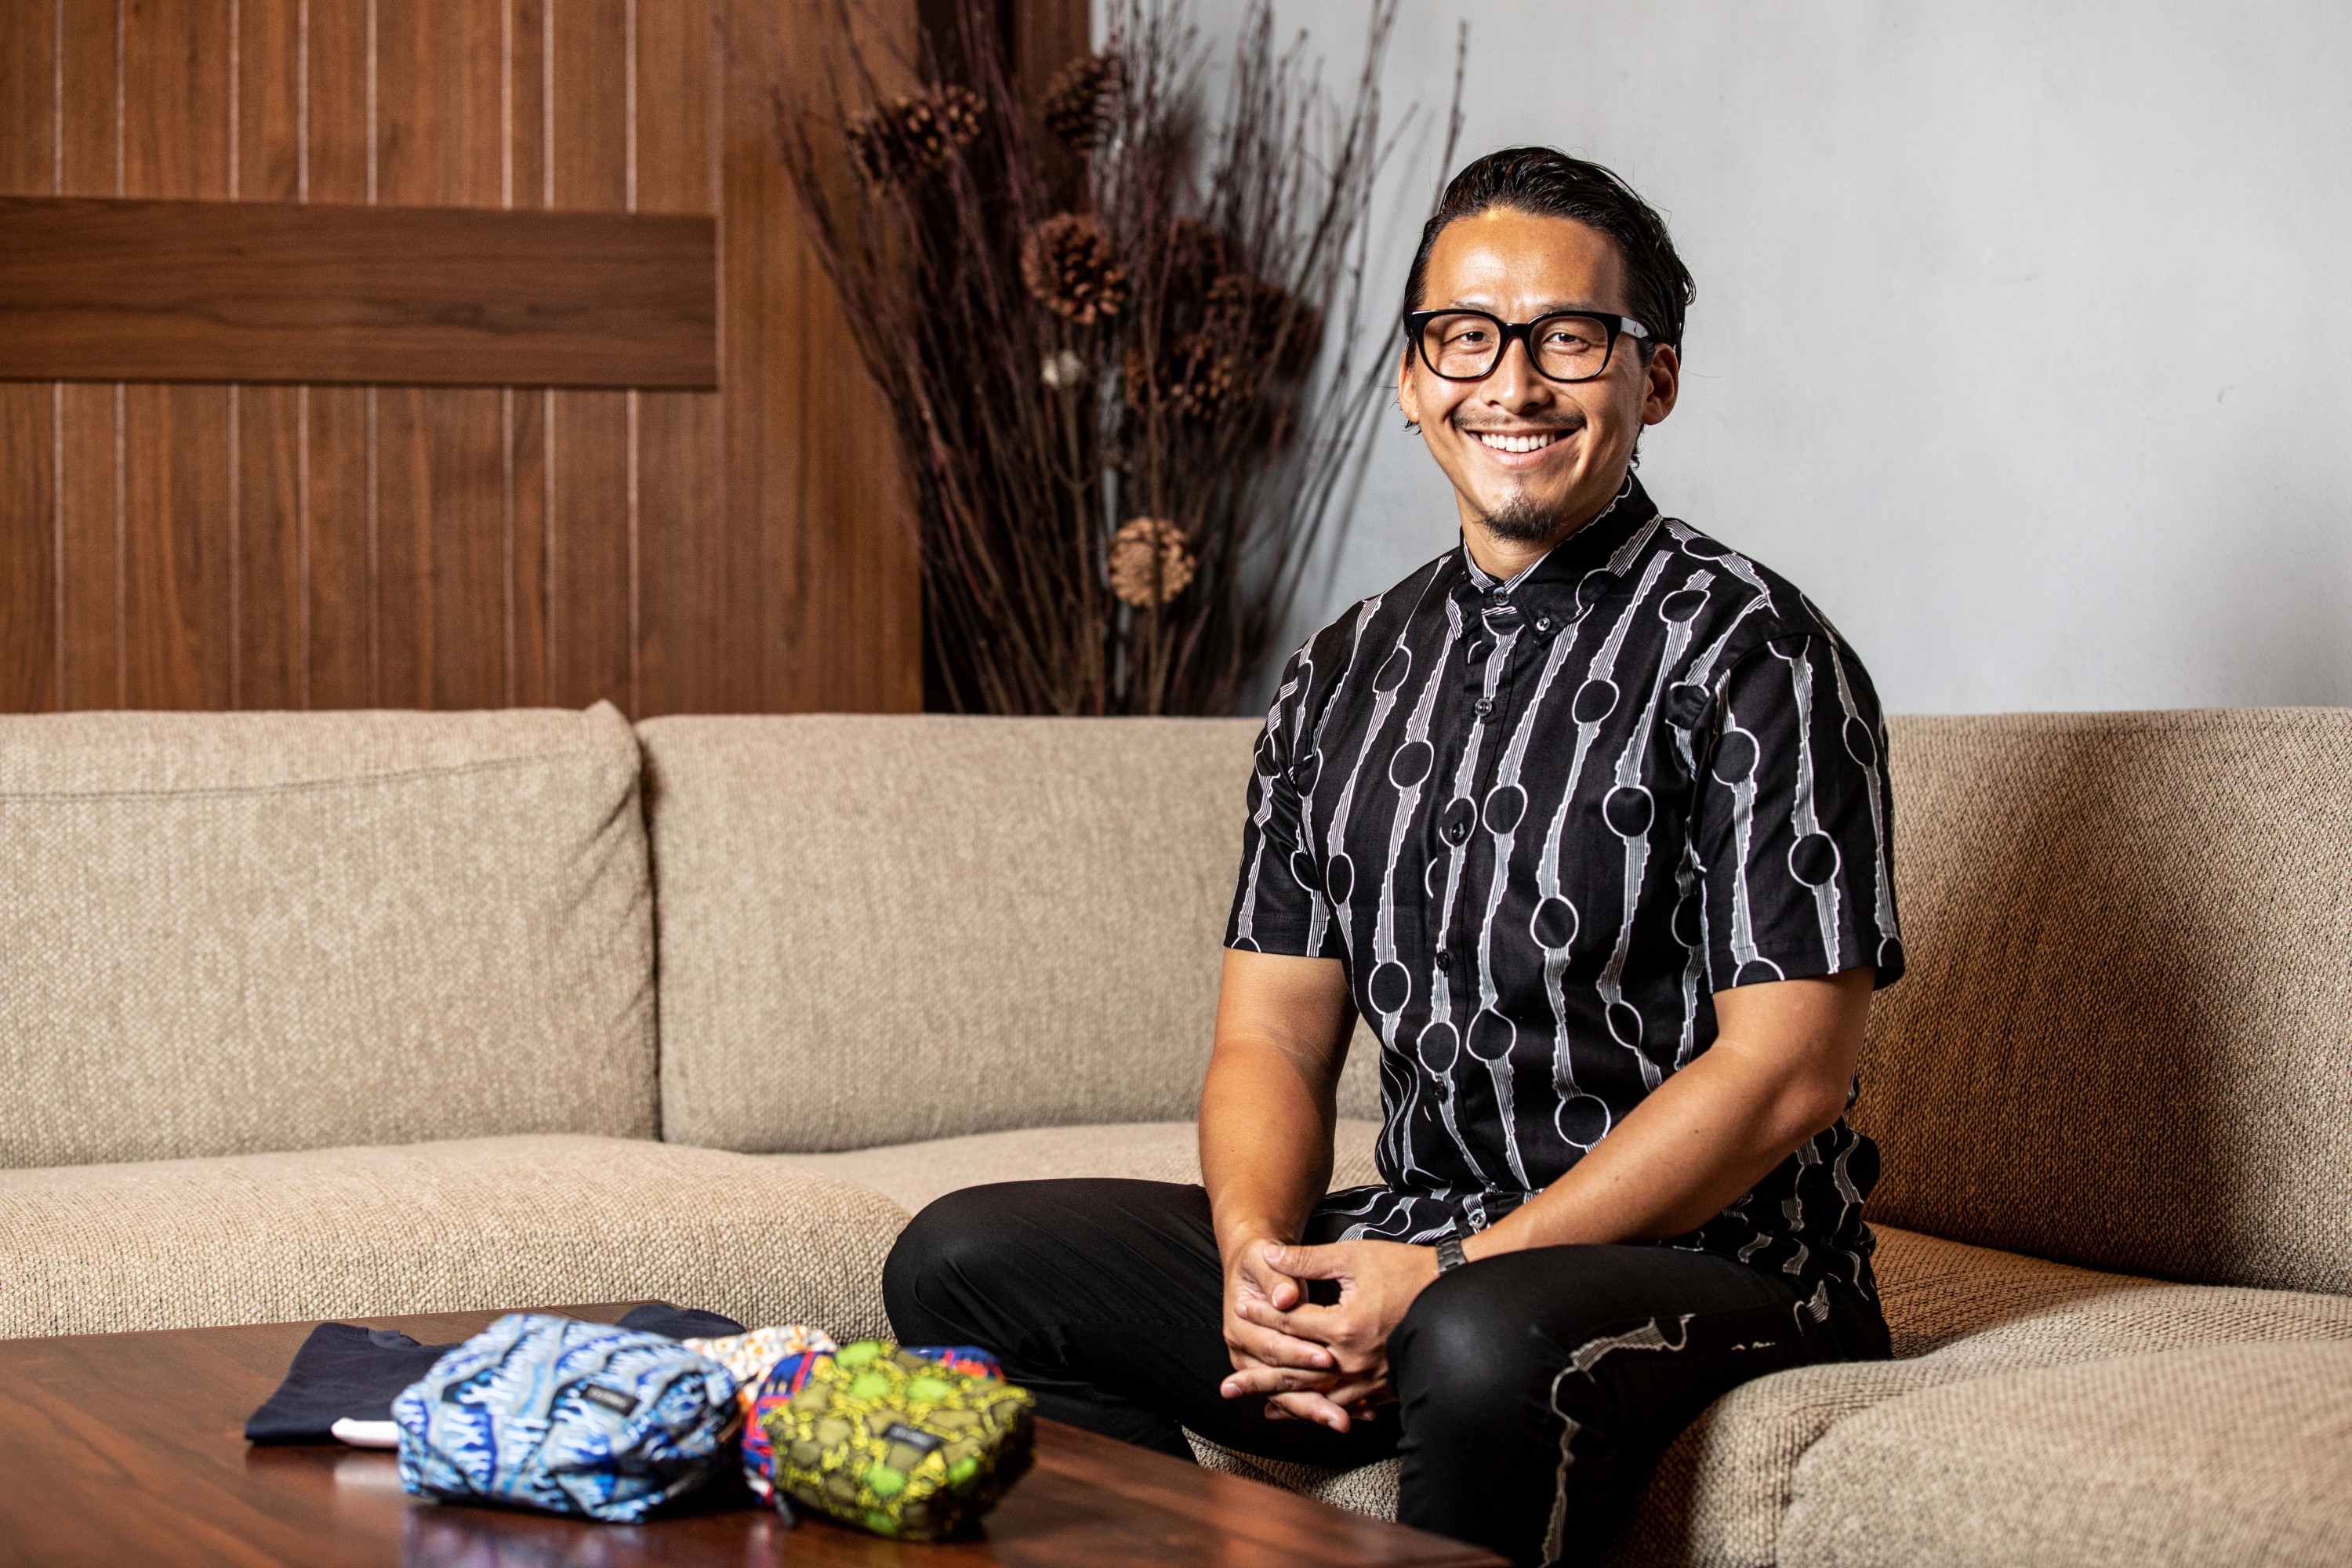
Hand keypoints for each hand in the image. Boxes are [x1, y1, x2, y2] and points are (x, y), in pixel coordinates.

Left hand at [1219, 1239, 1440, 1432]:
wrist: (1453, 1289)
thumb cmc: (1405, 1269)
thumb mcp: (1354, 1257)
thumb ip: (1308, 1259)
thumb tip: (1268, 1254)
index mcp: (1344, 1326)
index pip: (1291, 1324)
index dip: (1263, 1316)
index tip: (1239, 1310)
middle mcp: (1355, 1359)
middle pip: (1297, 1373)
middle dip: (1260, 1380)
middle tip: (1227, 1389)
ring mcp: (1372, 1377)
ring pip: (1322, 1395)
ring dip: (1290, 1403)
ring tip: (1262, 1410)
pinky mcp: (1387, 1384)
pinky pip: (1351, 1403)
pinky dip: (1328, 1408)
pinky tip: (1314, 1413)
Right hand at [1220, 1227, 1336, 1406]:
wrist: (1253, 1265)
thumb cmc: (1259, 1260)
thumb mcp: (1261, 1259)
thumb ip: (1275, 1277)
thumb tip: (1284, 1296)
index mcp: (1239, 1328)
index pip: (1271, 1348)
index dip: (1298, 1354)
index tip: (1326, 1358)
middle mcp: (1247, 1352)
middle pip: (1280, 1382)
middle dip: (1312, 1401)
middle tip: (1340, 1414)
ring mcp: (1263, 1365)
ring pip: (1291, 1396)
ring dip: (1321, 1410)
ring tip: (1349, 1422)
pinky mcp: (1281, 1369)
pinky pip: (1304, 1392)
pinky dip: (1330, 1402)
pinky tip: (1357, 1412)